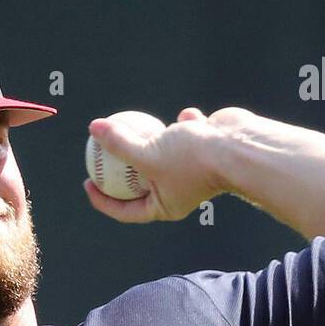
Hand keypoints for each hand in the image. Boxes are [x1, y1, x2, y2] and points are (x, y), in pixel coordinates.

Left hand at [82, 107, 249, 224]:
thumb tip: (93, 128)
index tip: (87, 182)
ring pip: (163, 154)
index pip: (126, 210)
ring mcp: (190, 170)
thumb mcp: (147, 153)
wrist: (237, 148)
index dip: (103, 200)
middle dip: (120, 170)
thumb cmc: (192, 159)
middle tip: (98, 157)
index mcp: (164, 206)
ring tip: (131, 128)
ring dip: (150, 142)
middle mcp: (177, 191)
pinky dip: (184, 125)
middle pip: (140, 183)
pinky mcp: (205, 150)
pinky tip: (183, 116)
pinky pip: (187, 135)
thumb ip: (119, 143)